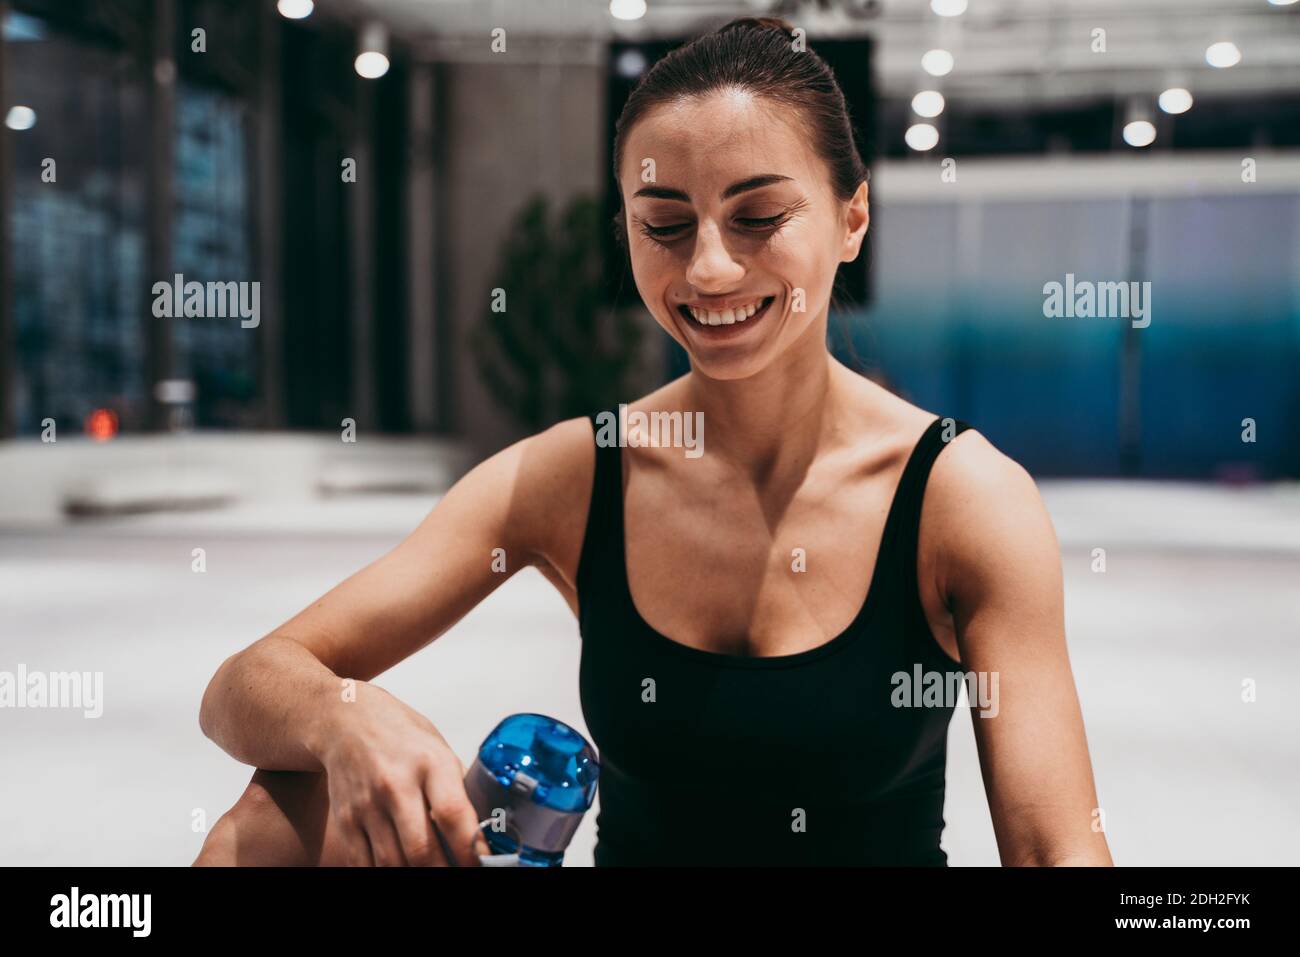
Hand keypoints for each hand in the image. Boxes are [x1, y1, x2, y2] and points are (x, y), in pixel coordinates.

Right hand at [317, 682, 489, 865]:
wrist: (346, 720)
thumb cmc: (400, 734)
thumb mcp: (439, 749)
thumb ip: (456, 789)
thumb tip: (477, 834)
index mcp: (430, 762)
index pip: (452, 814)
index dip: (470, 848)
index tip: (482, 863)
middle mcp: (396, 784)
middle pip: (421, 849)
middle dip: (443, 871)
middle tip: (457, 873)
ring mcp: (367, 805)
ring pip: (392, 863)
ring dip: (416, 875)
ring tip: (433, 870)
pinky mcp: (345, 820)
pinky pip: (364, 863)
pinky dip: (384, 873)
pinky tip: (401, 868)